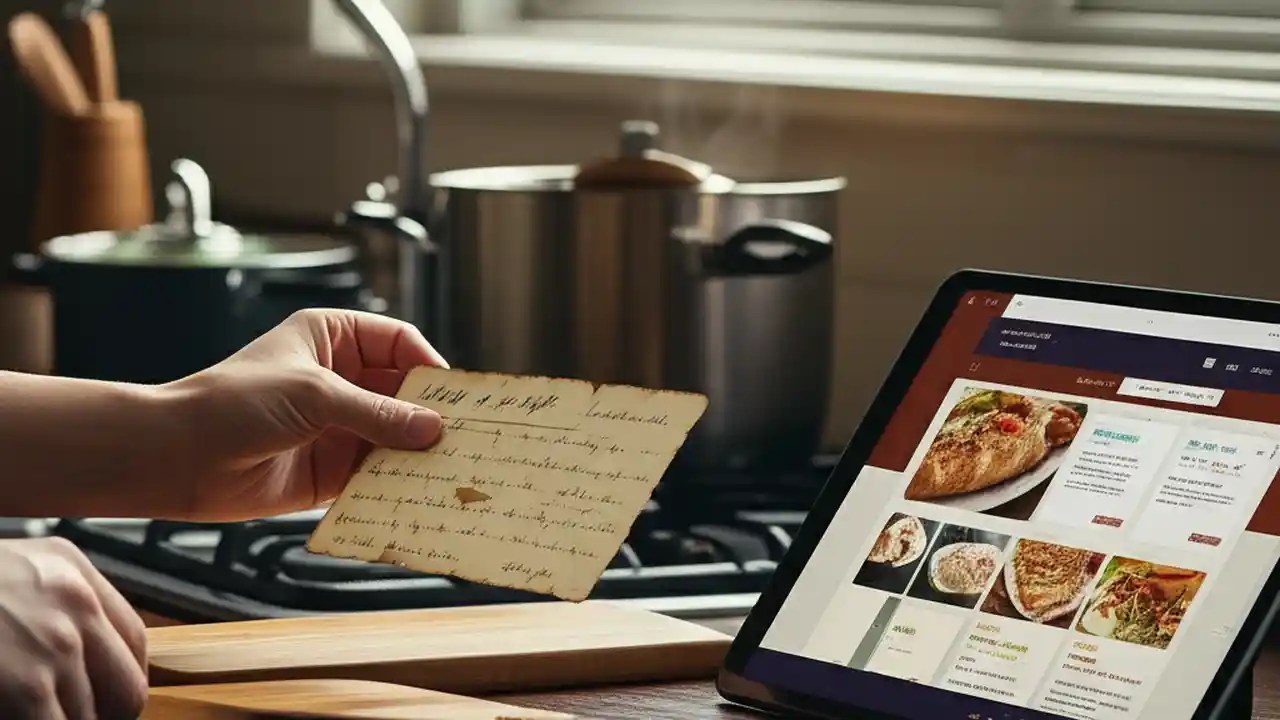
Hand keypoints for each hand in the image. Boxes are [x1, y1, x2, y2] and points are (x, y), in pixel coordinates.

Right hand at [0, 538, 147, 719]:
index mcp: (73, 571)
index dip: (123, 682)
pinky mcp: (27, 684)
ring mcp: (55, 644)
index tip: (109, 703)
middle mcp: (76, 603)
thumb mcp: (13, 569)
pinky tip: (16, 718)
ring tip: (30, 710)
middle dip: (105, 717)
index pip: (134, 640)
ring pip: (89, 716)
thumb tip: (80, 656)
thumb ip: (55, 601)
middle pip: (126, 687)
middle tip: (76, 719)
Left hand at [165, 309, 447, 520]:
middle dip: (431, 414)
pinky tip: (418, 493)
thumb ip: (377, 413)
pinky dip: (396, 484)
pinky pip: (375, 476)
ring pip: (394, 437)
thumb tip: (433, 428)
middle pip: (403, 393)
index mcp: (333, 339)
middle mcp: (340, 381)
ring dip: (417, 453)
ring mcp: (336, 428)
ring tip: (452, 468)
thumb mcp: (314, 395)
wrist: (176, 457)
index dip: (428, 364)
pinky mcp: (330, 472)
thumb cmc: (234, 403)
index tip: (455, 394)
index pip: (398, 343)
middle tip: (467, 435)